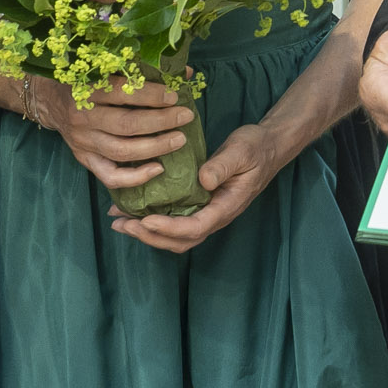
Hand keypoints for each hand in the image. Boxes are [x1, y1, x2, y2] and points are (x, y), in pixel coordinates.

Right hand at [41, 77, 193, 191]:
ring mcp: (82, 142)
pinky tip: (158, 168)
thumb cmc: (85, 80)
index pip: (122, 93)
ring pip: (121, 151)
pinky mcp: (84, 159)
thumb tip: (185, 73)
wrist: (51, 101)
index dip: (151, 95)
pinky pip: (110, 176)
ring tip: (179, 140)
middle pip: (126, 124)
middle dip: (161, 121)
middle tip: (185, 116)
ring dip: (155, 147)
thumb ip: (143, 70)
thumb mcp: (105, 68)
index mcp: (87, 89)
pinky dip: (135, 177)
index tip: (174, 96)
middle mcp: (82, 117)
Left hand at [123, 121, 289, 252]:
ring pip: (175, 236)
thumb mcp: (241, 151)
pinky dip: (152, 221)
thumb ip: (223, 166)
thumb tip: (203, 181)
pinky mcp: (199, 205)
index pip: (196, 228)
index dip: (169, 228)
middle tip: (122, 224)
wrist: (268, 147)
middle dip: (150, 237)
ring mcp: (207, 213)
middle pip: (181, 241)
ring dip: (147, 233)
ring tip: (119, 222)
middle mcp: (215, 216)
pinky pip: (174, 221)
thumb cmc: (256, 148)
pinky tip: (132, 211)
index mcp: (226, 207)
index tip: (146, 220)